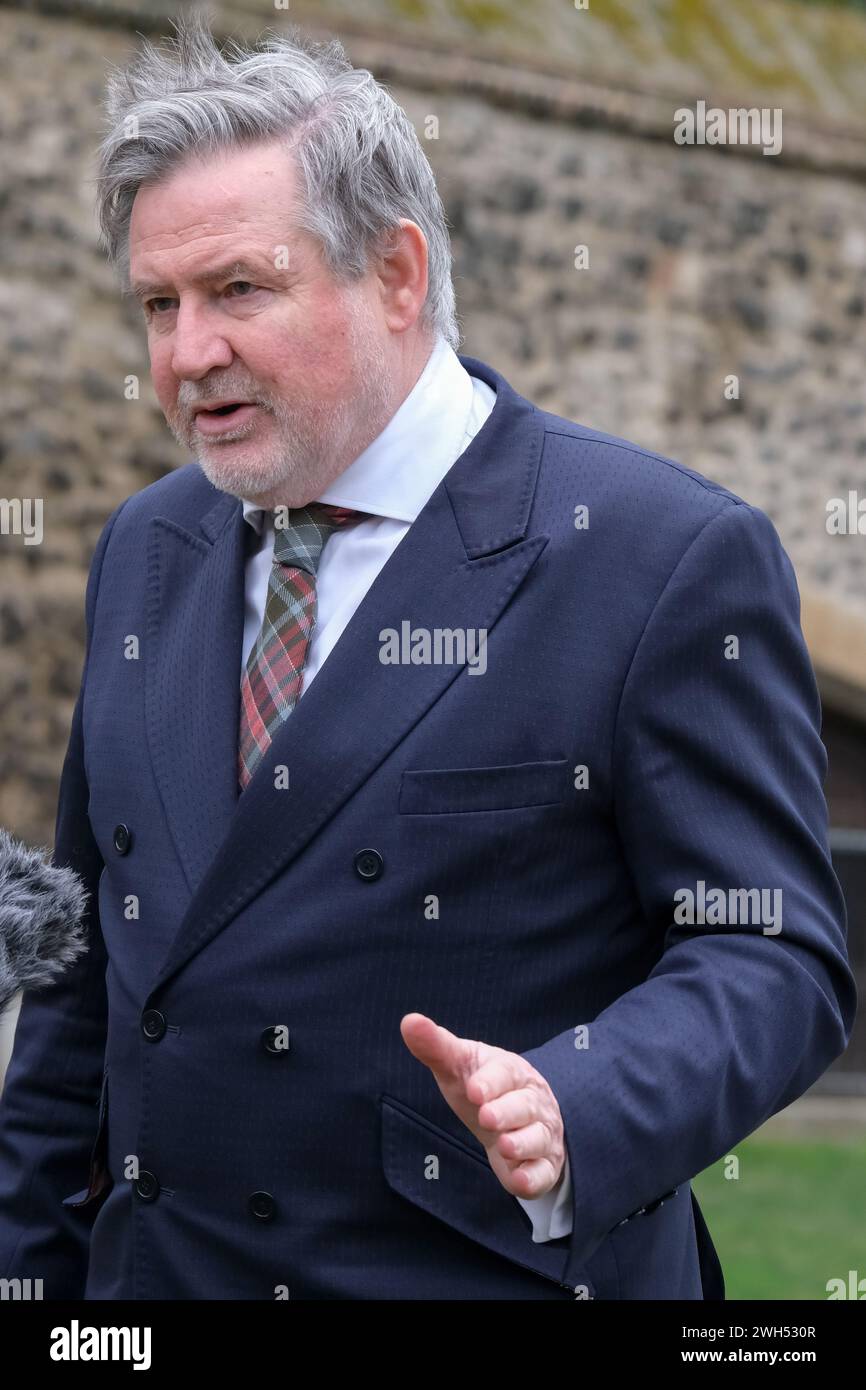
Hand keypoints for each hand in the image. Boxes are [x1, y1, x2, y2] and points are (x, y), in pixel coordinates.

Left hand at [399, 1012, 565, 1198]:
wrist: (520, 1114)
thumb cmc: (483, 1086)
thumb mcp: (459, 1066)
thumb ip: (436, 1047)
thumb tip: (408, 1021)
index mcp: (512, 1072)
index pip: (505, 1073)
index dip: (491, 1081)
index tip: (473, 1090)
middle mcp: (532, 1101)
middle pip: (525, 1105)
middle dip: (507, 1112)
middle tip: (486, 1117)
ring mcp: (541, 1133)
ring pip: (538, 1138)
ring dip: (523, 1143)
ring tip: (505, 1146)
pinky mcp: (542, 1165)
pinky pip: (543, 1173)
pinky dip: (533, 1178)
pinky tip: (518, 1181)